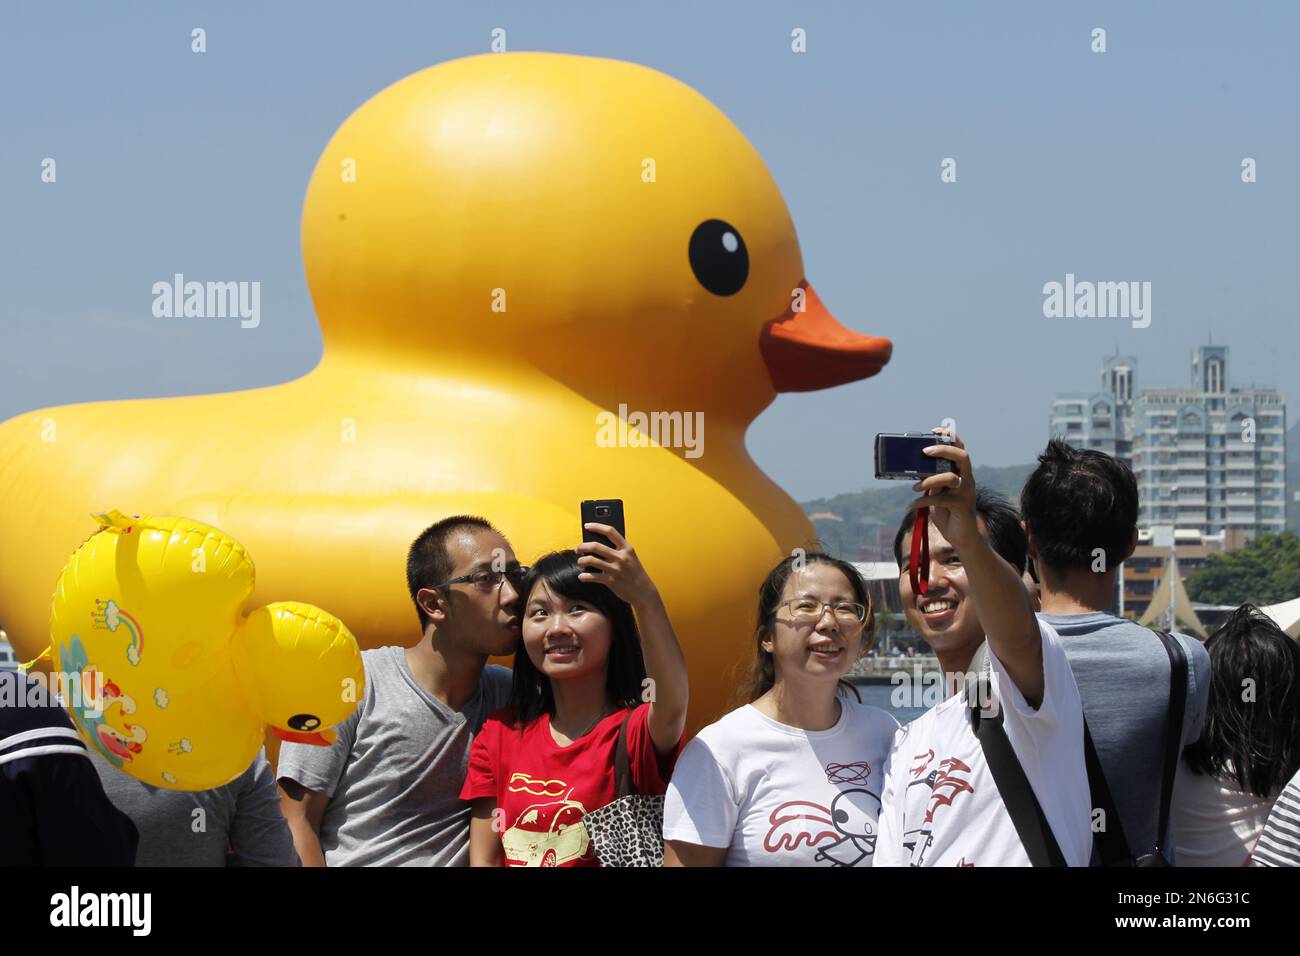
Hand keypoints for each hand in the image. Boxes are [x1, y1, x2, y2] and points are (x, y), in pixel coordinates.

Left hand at [576, 524, 658, 607]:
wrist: (644, 592)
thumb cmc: (635, 574)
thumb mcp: (631, 558)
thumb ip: (618, 550)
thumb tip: (597, 546)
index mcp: (627, 548)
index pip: (610, 532)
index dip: (597, 526)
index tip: (587, 525)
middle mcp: (621, 557)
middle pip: (596, 546)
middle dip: (583, 546)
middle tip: (578, 549)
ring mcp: (616, 569)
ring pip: (592, 560)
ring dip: (582, 561)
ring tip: (580, 562)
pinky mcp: (612, 581)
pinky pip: (593, 577)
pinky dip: (584, 577)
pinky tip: (582, 576)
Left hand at [906, 426, 979, 550]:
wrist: (962, 537)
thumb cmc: (948, 513)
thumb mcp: (937, 493)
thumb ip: (931, 481)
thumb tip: (914, 470)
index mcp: (961, 472)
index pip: (960, 448)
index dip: (950, 437)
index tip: (935, 430)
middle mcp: (967, 479)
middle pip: (962, 456)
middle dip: (944, 450)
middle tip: (925, 451)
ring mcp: (967, 492)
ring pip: (950, 478)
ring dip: (929, 480)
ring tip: (914, 487)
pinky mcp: (962, 506)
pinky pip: (941, 499)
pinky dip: (923, 501)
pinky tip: (911, 505)